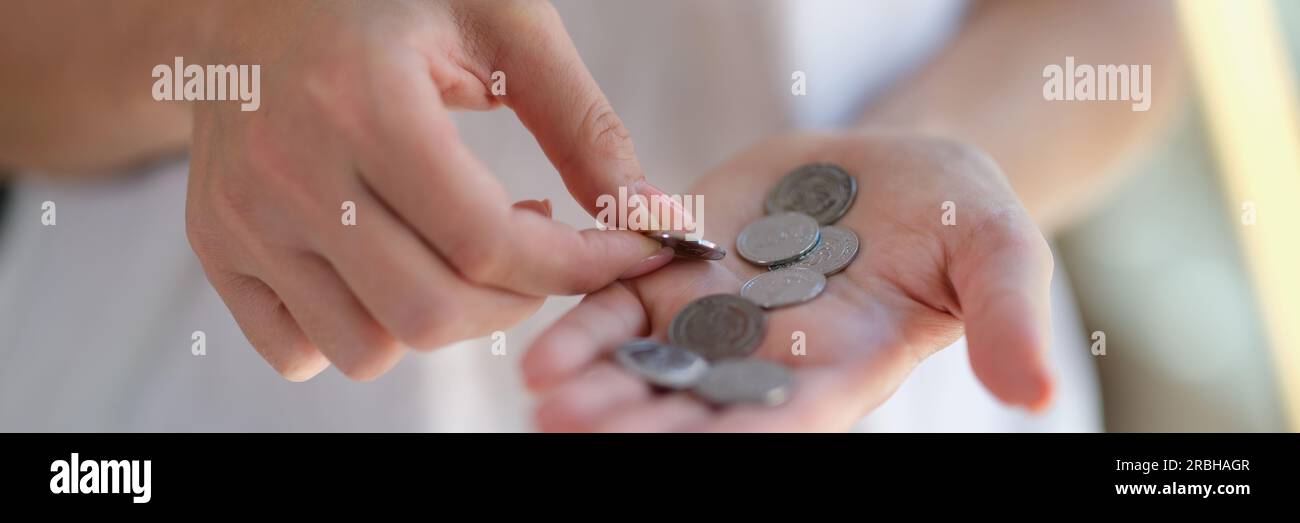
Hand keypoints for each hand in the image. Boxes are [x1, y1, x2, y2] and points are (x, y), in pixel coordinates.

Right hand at [186, 0, 668, 380]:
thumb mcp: (501, 23)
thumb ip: (582, 124)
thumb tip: (655, 217)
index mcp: (360, 103)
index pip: (485, 244)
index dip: (577, 265)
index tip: (624, 249)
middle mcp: (286, 171)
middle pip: (429, 312)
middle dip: (517, 300)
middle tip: (539, 245)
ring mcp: (240, 216)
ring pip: (367, 348)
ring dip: (443, 320)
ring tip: (459, 244)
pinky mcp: (214, 243)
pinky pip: (299, 349)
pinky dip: (361, 332)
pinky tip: (390, 266)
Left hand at [523, 132, 1056, 430]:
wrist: (895, 168)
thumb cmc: (955, 218)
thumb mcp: (998, 252)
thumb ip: (1008, 318)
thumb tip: (1039, 393)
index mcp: (839, 373)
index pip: (783, 422)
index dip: (733, 437)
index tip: (690, 446)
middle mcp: (766, 362)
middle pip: (694, 409)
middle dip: (637, 423)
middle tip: (573, 430)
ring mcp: (716, 318)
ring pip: (645, 366)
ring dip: (596, 385)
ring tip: (545, 397)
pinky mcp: (678, 271)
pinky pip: (621, 306)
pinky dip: (584, 327)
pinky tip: (543, 350)